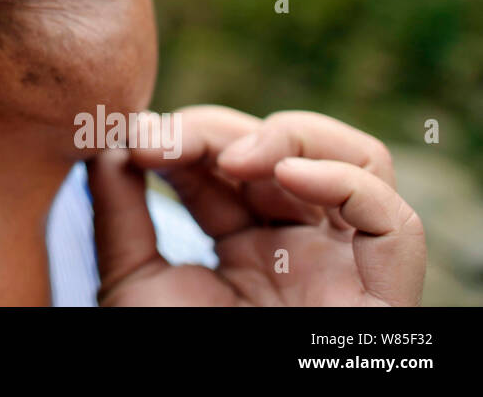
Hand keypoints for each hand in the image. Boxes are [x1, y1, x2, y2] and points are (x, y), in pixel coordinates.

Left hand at [86, 106, 425, 305]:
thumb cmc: (171, 368)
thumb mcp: (132, 282)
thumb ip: (119, 213)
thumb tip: (105, 144)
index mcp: (245, 249)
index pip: (227, 163)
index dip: (184, 136)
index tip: (132, 139)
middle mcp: (301, 252)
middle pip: (284, 151)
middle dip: (218, 131)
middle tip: (162, 142)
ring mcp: (343, 269)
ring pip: (357, 161)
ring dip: (289, 136)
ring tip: (228, 157)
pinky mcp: (382, 297)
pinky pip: (393, 222)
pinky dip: (345, 179)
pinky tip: (283, 173)